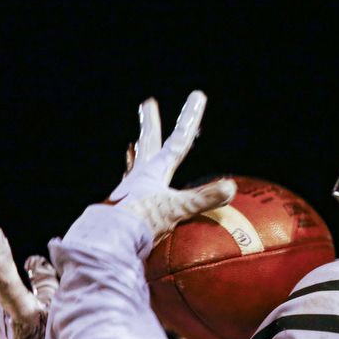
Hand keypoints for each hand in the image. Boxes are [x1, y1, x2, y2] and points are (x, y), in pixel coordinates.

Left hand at [109, 91, 235, 244]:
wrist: (108, 242)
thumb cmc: (140, 222)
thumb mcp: (176, 208)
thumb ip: (204, 198)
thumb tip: (230, 187)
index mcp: (153, 171)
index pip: (178, 141)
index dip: (190, 119)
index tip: (197, 96)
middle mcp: (139, 177)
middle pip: (147, 144)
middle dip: (150, 124)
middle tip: (147, 104)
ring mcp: (128, 192)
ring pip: (135, 164)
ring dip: (138, 152)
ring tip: (134, 145)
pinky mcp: (122, 211)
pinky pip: (129, 189)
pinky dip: (131, 182)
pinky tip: (130, 187)